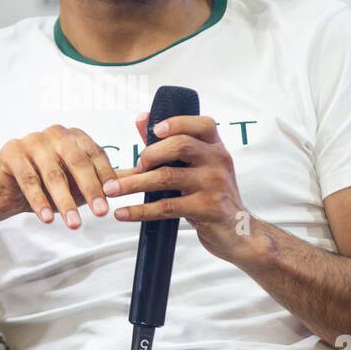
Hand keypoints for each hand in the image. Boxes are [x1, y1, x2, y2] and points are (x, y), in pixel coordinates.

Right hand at [0, 124, 121, 228]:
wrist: (7, 190)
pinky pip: (28, 179)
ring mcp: (31, 140)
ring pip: (53, 173)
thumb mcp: (79, 183)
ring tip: (74, 224)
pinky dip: (39, 201)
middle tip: (101, 212)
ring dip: (65, 201)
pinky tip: (46, 218)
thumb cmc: (47, 184)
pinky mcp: (11, 152)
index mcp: (74, 136)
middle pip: (76, 162)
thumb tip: (140, 180)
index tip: (114, 197)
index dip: (105, 175)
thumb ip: (104, 180)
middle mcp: (54, 133)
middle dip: (90, 189)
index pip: (95, 154)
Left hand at [102, 112, 253, 261]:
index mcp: (216, 147)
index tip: (154, 130)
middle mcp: (218, 161)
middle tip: (134, 168)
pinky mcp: (207, 209)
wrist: (239, 231)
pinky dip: (140, 210)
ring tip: (112, 191)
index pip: (201, 124)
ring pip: (167, 177)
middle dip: (149, 154)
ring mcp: (214, 185)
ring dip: (134, 184)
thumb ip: (169, 142)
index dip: (176, 123)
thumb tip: (141, 119)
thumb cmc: (212, 195)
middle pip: (180, 145)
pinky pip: (166, 206)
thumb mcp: (198, 166)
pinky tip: (123, 213)